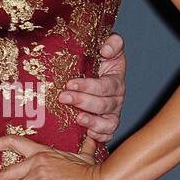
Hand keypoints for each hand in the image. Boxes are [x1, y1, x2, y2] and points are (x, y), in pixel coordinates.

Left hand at [61, 31, 125, 150]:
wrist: (96, 71)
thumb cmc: (97, 61)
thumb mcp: (107, 47)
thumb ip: (112, 43)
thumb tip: (105, 50)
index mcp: (115, 80)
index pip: (106, 86)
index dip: (89, 86)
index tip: (70, 83)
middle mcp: (116, 99)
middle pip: (104, 104)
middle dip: (83, 101)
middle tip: (63, 97)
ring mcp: (112, 114)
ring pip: (107, 122)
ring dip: (91, 120)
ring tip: (77, 118)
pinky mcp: (106, 125)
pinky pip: (107, 135)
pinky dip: (100, 136)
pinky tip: (88, 134)